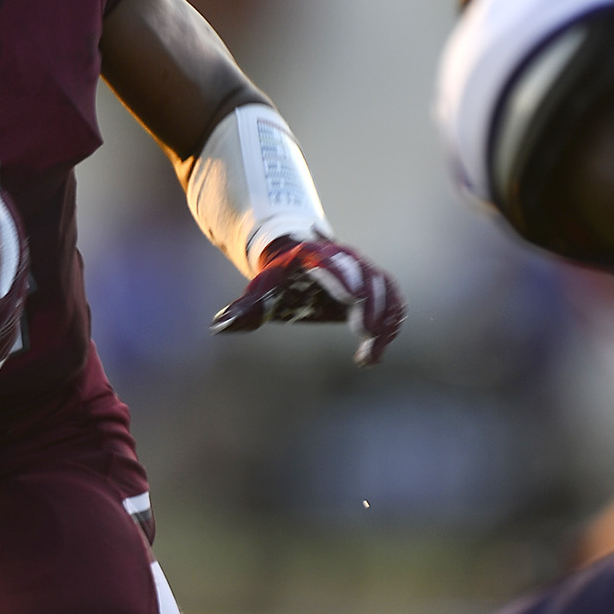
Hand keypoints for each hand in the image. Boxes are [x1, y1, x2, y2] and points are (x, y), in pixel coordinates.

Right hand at [0, 187, 28, 456]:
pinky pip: (16, 290)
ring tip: (4, 221)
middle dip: (9, 220)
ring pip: (21, 272)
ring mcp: (9, 323)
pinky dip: (11, 267)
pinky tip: (0, 261)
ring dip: (14, 243)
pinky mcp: (8, 334)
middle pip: (16, 253)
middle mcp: (4, 309)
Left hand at [211, 236, 404, 365]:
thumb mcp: (260, 291)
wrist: (296, 261)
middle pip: (368, 279)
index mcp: (316, 256)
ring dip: (386, 323)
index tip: (354, 301)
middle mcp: (346, 258)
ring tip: (370, 357)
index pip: (334, 264)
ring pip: (386, 290)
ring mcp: (364, 270)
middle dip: (372, 310)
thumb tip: (219, 326)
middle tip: (367, 341)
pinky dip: (392, 324)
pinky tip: (377, 351)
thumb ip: (244, 310)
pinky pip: (394, 301)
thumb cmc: (277, 279)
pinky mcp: (376, 286)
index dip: (344, 279)